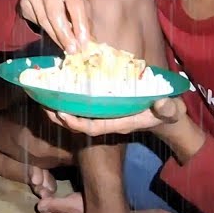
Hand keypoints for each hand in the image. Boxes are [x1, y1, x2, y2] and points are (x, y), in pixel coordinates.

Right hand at [18, 0, 90, 52]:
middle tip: (73, 50)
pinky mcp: (23, 1)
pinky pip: (36, 22)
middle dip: (65, 35)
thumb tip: (87, 42)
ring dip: (57, 37)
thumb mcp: (81, 0)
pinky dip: (48, 32)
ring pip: (44, 21)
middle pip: (55, 13)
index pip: (74, 3)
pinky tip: (56, 38)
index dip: (79, 24)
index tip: (84, 42)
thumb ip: (84, 18)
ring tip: (67, 48)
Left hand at [45, 95, 185, 136]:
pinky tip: (60, 85)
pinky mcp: (104, 105)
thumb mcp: (170, 110)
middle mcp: (108, 120)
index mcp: (119, 124)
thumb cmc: (166, 112)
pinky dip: (70, 97)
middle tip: (43, 103)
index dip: (75, 123)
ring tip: (44, 94)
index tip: (61, 113)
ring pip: (77, 113)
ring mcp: (105, 113)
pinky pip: (82, 104)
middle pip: (77, 122)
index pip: (92, 127)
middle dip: (59, 115)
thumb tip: (162, 104)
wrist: (165, 113)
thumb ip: (168, 109)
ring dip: (60, 106)